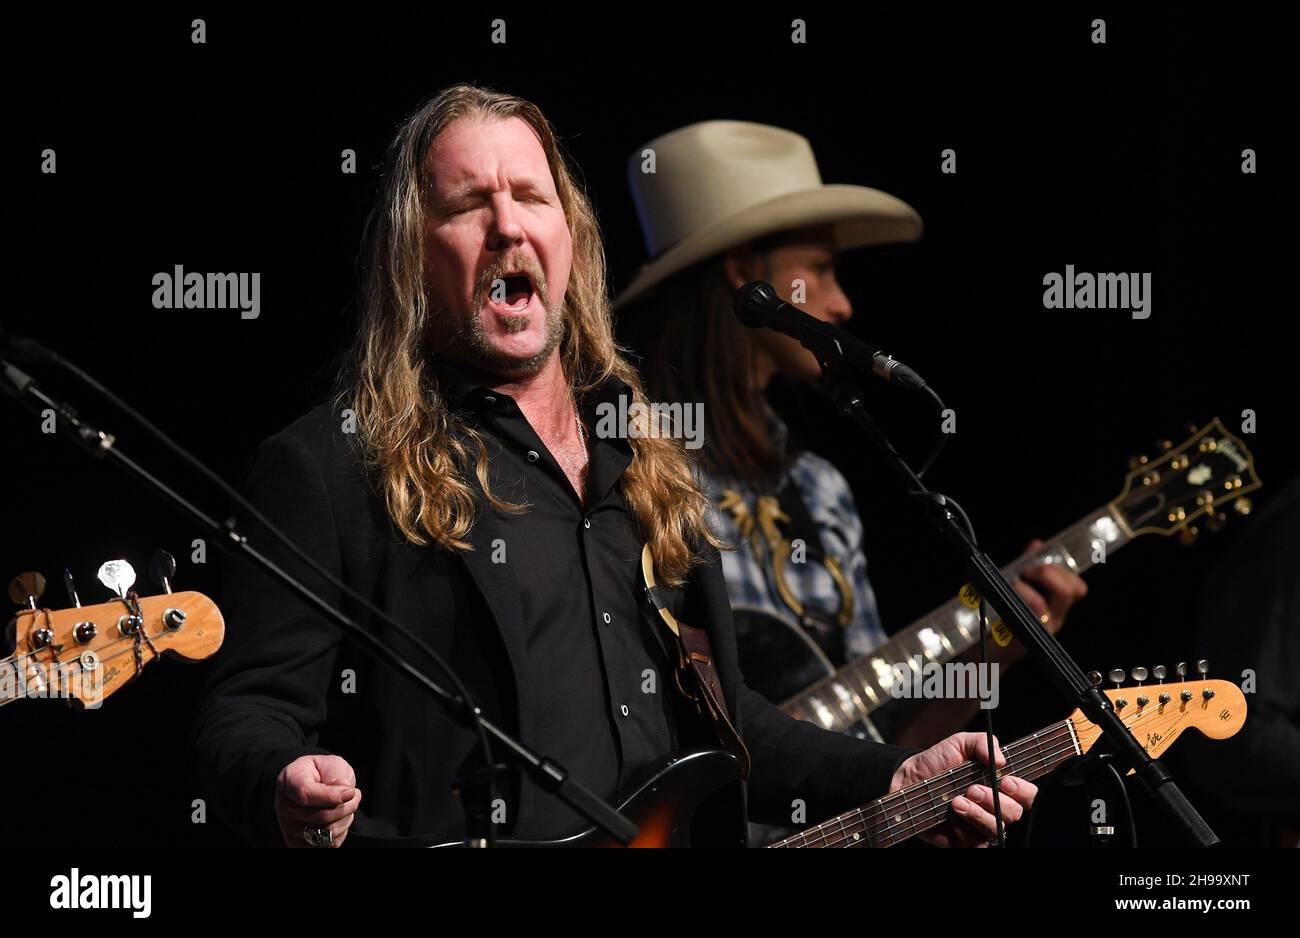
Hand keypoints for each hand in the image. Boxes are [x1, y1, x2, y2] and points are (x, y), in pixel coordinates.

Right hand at [275, 754, 361, 847]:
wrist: (315, 783)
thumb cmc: (323, 772)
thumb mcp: (333, 765)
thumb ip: (338, 779)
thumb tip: (346, 795)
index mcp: (288, 781)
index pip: (305, 795)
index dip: (331, 796)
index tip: (350, 792)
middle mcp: (283, 805)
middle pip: (320, 816)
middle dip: (345, 807)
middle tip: (353, 795)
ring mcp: (288, 827)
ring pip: (325, 832)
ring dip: (344, 819)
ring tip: (344, 805)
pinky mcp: (297, 843)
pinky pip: (326, 845)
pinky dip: (339, 832)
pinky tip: (337, 818)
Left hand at [889, 732, 1035, 847]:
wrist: (909, 780)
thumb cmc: (938, 761)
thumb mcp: (960, 743)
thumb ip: (982, 743)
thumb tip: (1001, 760)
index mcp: (1000, 784)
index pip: (1027, 793)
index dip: (1022, 790)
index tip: (1005, 781)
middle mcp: (995, 806)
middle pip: (1016, 813)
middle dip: (997, 801)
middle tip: (973, 789)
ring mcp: (981, 825)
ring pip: (997, 828)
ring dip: (978, 813)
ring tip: (957, 800)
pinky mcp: (967, 840)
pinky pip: (978, 844)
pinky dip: (967, 830)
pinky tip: (953, 814)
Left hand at [998, 538, 1087, 661]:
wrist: (987, 651)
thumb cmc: (1003, 619)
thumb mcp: (1018, 589)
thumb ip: (1027, 565)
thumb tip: (1037, 544)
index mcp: (1056, 606)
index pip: (1077, 588)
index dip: (1065, 570)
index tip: (1043, 560)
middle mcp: (1054, 618)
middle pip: (1070, 591)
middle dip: (1049, 572)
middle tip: (1028, 570)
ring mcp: (1040, 630)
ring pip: (1043, 603)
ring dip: (1026, 587)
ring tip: (1015, 583)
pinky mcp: (1023, 637)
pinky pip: (1021, 617)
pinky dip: (1014, 600)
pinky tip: (1005, 597)